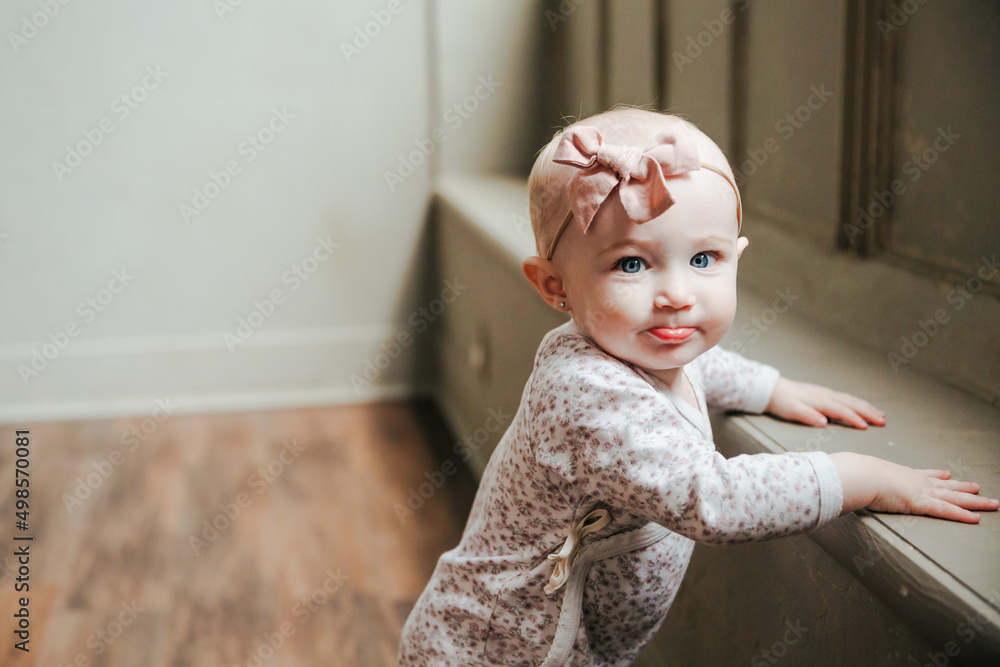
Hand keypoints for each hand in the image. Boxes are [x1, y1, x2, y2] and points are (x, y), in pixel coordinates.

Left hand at [765, 377, 885, 428]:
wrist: (775, 389)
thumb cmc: (783, 402)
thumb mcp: (792, 410)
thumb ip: (807, 416)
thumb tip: (823, 422)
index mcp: (820, 401)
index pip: (840, 411)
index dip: (853, 419)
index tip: (866, 427)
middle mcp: (827, 396)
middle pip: (851, 404)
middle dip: (868, 412)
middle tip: (883, 421)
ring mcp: (827, 394)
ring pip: (851, 400)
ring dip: (867, 407)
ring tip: (881, 415)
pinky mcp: (826, 394)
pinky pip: (846, 398)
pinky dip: (858, 403)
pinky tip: (864, 406)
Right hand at [830, 453, 999, 522]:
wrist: (857, 474)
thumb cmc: (853, 475)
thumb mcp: (857, 478)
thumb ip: (854, 483)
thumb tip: (838, 483)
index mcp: (901, 475)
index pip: (924, 476)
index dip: (937, 476)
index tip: (948, 475)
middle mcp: (915, 481)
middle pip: (946, 486)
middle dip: (964, 488)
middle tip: (978, 487)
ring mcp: (920, 491)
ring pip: (954, 498)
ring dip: (975, 501)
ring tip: (992, 502)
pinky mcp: (920, 503)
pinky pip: (946, 511)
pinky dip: (962, 515)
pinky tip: (976, 519)